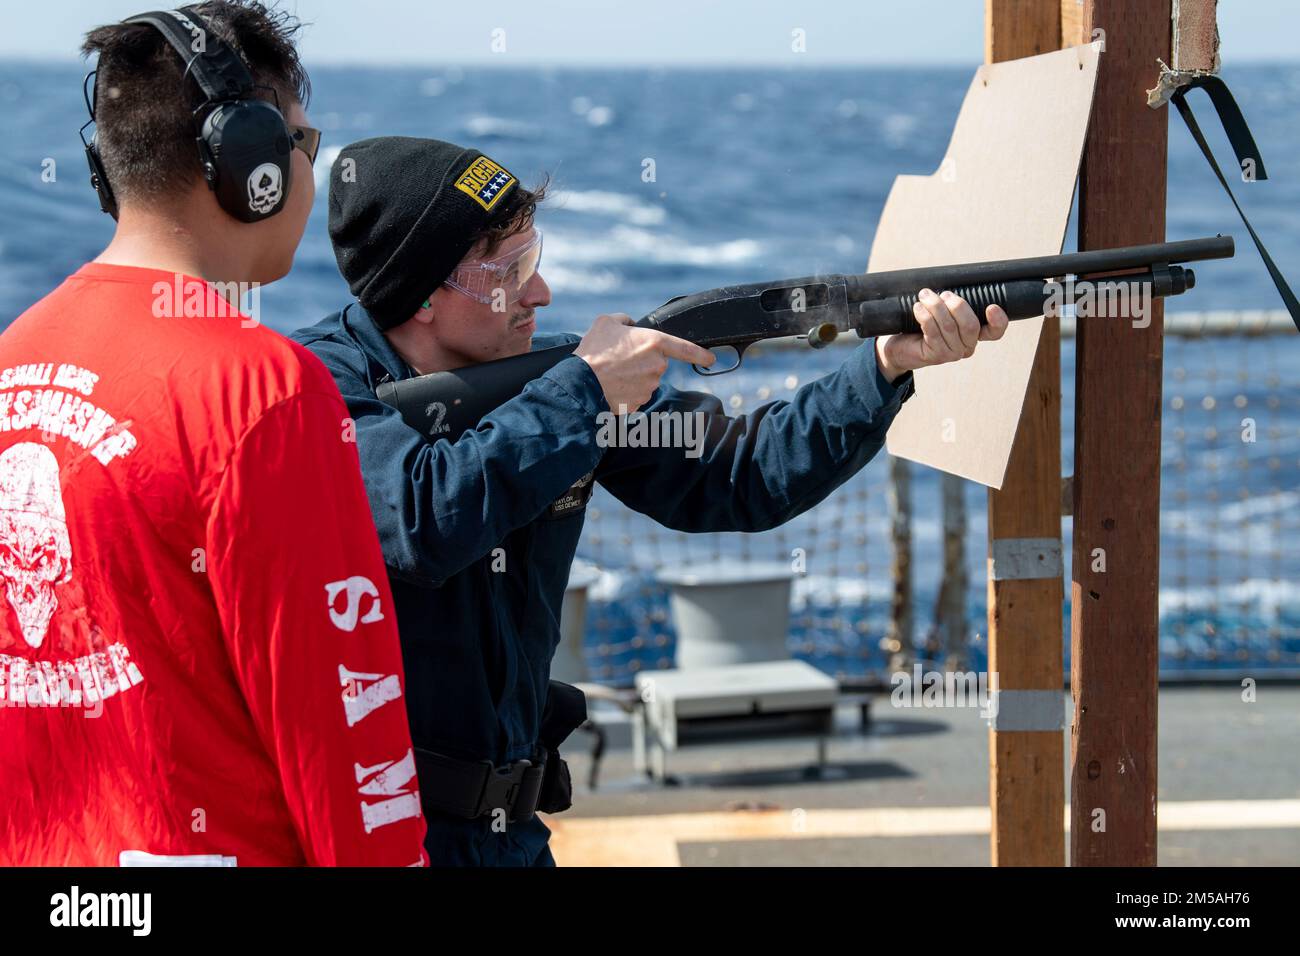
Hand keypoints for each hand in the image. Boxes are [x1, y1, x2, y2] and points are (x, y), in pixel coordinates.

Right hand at [574, 313, 715, 411]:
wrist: (580, 384)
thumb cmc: (593, 351)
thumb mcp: (606, 322)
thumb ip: (625, 320)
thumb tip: (630, 325)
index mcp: (654, 342)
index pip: (686, 349)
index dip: (701, 354)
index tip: (710, 359)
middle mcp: (657, 366)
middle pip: (655, 363)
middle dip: (640, 361)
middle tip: (617, 358)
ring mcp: (649, 386)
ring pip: (645, 379)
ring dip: (632, 376)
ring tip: (610, 372)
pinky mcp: (639, 402)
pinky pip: (636, 394)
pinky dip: (625, 390)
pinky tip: (611, 385)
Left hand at [875, 290, 1008, 382]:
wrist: (899, 346)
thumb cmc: (922, 325)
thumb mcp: (942, 310)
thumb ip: (952, 301)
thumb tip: (952, 284)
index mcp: (975, 335)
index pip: (995, 332)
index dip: (998, 321)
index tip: (991, 306)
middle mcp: (967, 346)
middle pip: (970, 325)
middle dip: (956, 305)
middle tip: (943, 294)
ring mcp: (952, 354)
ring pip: (949, 327)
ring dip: (936, 306)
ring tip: (925, 295)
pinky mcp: (935, 356)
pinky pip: (932, 332)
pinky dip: (925, 316)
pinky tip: (918, 307)